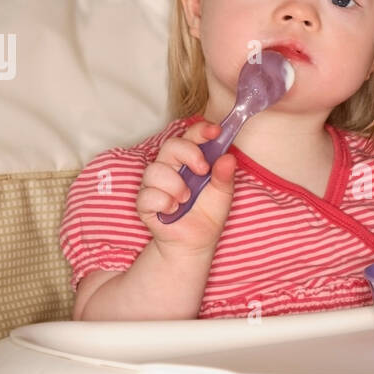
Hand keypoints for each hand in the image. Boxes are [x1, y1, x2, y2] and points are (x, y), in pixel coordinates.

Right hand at [136, 120, 235, 255]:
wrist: (195, 243)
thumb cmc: (207, 214)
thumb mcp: (223, 194)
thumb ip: (225, 176)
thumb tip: (229, 157)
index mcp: (189, 161)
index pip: (190, 136)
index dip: (200, 130)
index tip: (215, 131)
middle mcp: (169, 167)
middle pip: (170, 145)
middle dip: (189, 154)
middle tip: (203, 171)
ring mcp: (154, 184)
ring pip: (155, 170)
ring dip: (175, 185)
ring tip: (186, 199)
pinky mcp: (144, 202)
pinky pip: (148, 195)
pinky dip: (164, 202)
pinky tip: (173, 210)